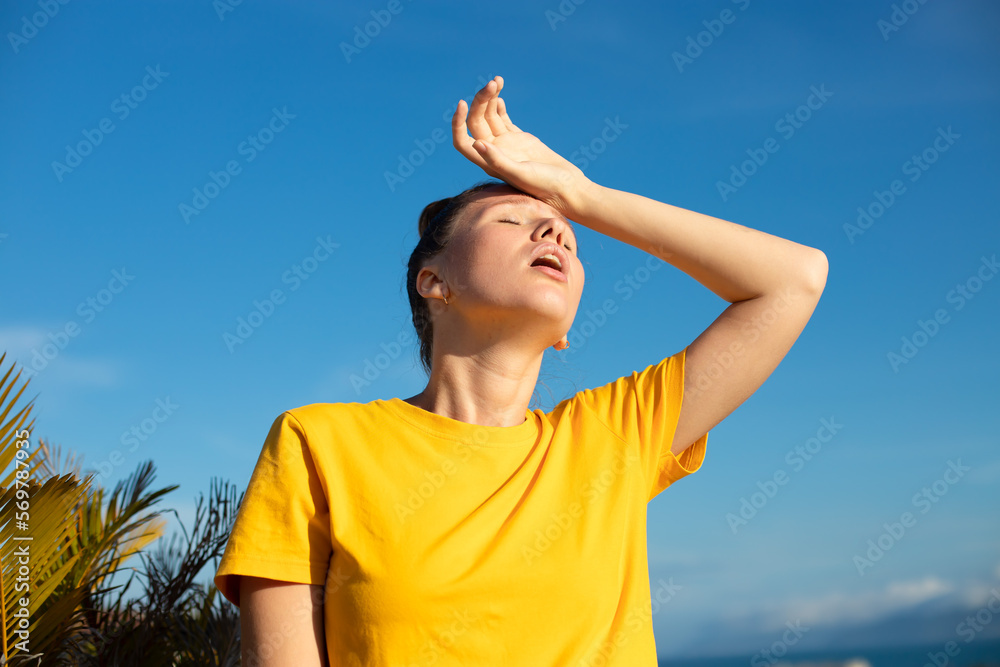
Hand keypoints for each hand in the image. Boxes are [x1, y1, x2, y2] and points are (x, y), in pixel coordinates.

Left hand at [452, 76, 592, 219]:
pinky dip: (499, 106)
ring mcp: (506, 144)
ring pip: (489, 116)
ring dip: (490, 98)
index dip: (458, 123)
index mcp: (488, 163)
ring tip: (497, 80)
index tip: (463, 103)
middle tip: (493, 83)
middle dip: (481, 101)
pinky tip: (499, 95)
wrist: (566, 187)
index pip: (462, 141)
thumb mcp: (520, 173)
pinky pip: (502, 119)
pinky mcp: (519, 139)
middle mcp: (493, 152)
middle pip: (476, 122)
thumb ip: (498, 160)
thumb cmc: (544, 186)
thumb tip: (477, 143)